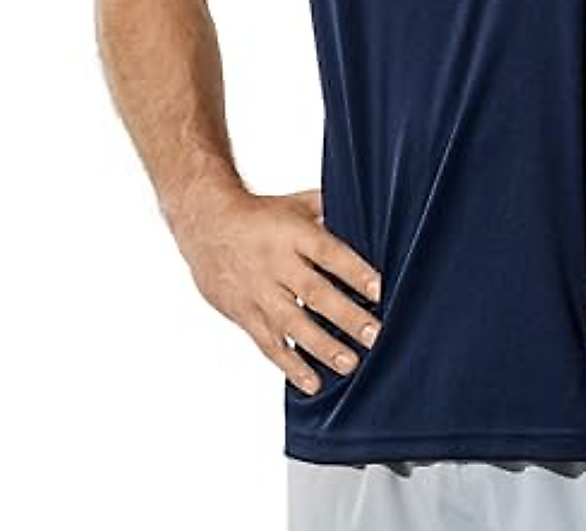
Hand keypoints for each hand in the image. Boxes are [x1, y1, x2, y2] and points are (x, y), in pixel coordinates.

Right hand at [171, 186, 382, 395]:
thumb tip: (366, 212)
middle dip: (346, 316)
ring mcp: (259, 292)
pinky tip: (312, 382)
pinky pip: (268, 344)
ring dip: (322, 347)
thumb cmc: (259, 214)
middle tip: (373, 335)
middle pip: (314, 293)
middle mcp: (277, 265)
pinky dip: (290, 365)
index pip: (329, 254)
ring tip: (349, 363)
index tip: (379, 291)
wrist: (206, 225)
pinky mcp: (244, 314)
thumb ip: (329, 211)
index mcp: (294, 234)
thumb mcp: (296, 204)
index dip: (354, 272)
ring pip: (292, 324)